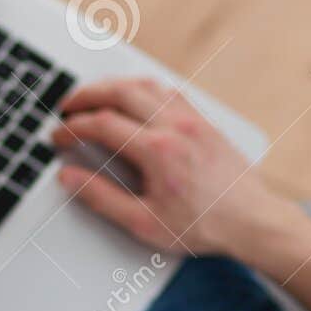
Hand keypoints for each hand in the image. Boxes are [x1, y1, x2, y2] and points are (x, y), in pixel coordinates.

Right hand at [51, 76, 292, 258]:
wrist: (252, 222)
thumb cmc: (205, 226)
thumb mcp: (144, 223)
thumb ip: (102, 199)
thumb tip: (70, 178)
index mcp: (157, 151)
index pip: (102, 124)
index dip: (72, 128)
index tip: (58, 137)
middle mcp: (176, 126)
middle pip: (119, 92)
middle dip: (86, 95)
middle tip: (65, 107)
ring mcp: (193, 120)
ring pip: (145, 84)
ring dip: (113, 86)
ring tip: (93, 97)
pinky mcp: (205, 122)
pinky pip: (168, 91)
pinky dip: (142, 88)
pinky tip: (134, 96)